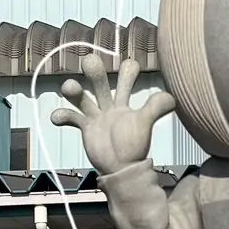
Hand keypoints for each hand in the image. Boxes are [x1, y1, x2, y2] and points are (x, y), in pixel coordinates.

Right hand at [50, 55, 175, 176]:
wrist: (122, 168)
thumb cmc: (135, 145)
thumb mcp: (144, 124)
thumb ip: (155, 109)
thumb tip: (172, 97)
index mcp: (124, 102)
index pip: (125, 78)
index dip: (127, 69)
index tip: (130, 64)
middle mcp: (108, 104)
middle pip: (99, 81)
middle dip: (94, 70)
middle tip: (89, 60)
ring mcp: (95, 115)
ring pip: (81, 97)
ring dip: (73, 90)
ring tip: (69, 87)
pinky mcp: (85, 127)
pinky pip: (70, 118)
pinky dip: (62, 116)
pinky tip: (56, 118)